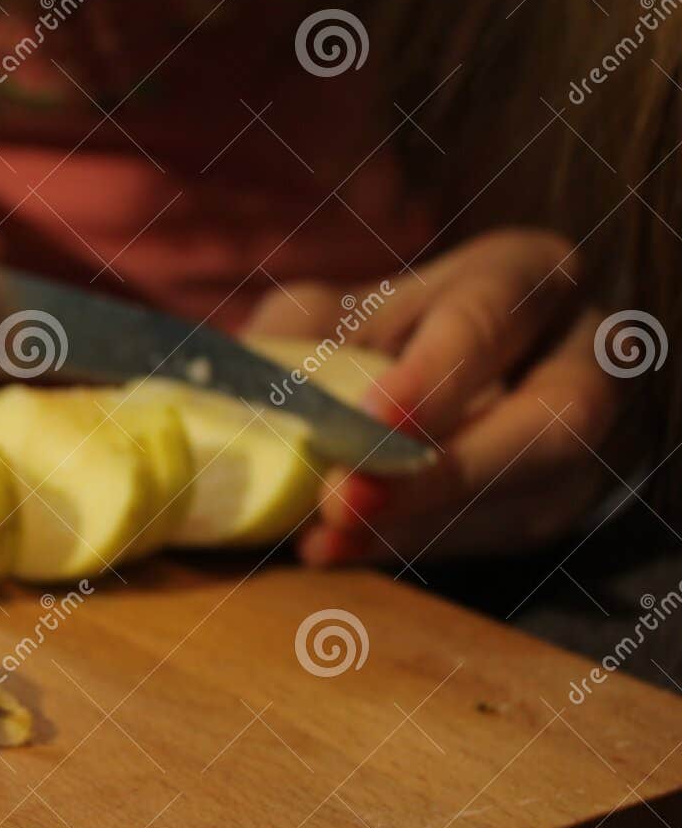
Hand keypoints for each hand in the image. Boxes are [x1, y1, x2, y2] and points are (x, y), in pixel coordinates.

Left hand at [244, 229, 634, 565]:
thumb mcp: (337, 311)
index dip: (436, 374)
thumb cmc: (380, 334)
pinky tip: (339, 550)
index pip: (493, 319)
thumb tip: (245, 382)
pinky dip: (411, 548)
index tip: (372, 418)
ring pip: (529, 493)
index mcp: (524, 277)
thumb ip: (298, 334)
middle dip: (442, 472)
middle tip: (343, 503)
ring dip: (421, 525)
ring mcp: (582, 443)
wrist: (441, 382)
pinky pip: (493, 537)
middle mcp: (581, 357)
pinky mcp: (552, 508)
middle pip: (549, 422)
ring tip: (326, 538)